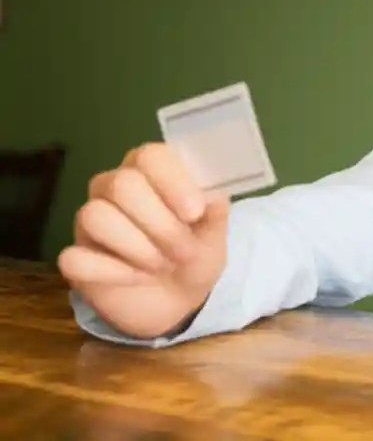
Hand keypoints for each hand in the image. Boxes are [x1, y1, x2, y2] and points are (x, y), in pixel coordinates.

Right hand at [58, 143, 229, 339]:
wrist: (177, 299)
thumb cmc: (194, 252)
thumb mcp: (214, 233)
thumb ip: (215, 209)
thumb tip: (212, 194)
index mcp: (151, 171)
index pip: (151, 156)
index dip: (172, 182)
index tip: (194, 212)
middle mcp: (113, 187)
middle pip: (122, 184)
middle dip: (161, 224)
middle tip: (183, 251)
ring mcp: (89, 221)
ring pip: (97, 217)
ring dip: (139, 248)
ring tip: (162, 265)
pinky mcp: (75, 258)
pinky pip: (76, 258)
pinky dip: (113, 272)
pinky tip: (137, 278)